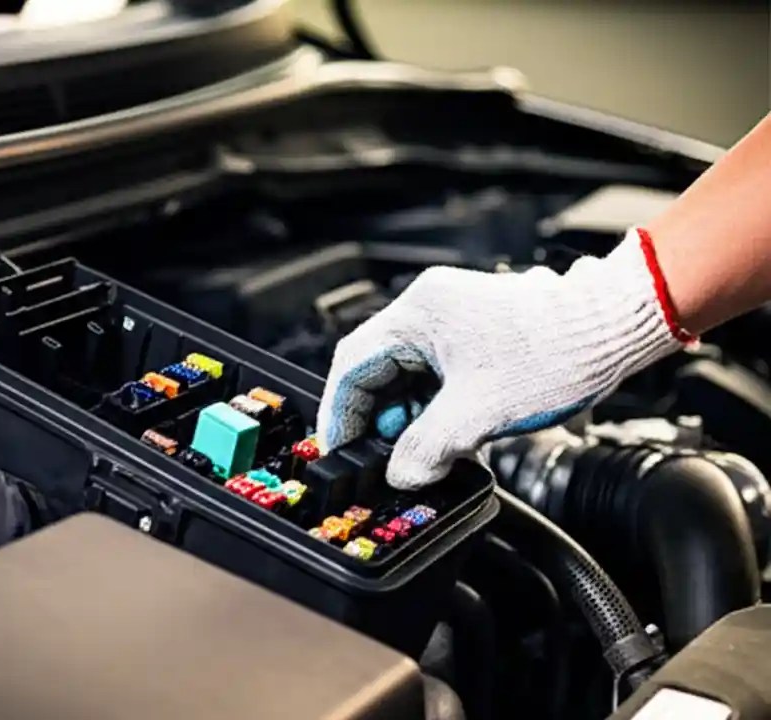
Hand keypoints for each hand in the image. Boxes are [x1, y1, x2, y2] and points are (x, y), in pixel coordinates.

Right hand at [315, 232, 684, 488]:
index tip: (340, 451)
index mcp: (418, 313)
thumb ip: (428, 448)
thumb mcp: (480, 413)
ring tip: (422, 452)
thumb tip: (401, 475)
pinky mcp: (476, 334)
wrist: (619, 325)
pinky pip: (434, 374)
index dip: (341, 414)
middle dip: (376, 419)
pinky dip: (433, 407)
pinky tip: (449, 435)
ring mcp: (453, 319)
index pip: (353, 365)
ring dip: (407, 416)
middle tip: (381, 459)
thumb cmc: (561, 349)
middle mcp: (429, 309)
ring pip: (406, 375)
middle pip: (376, 369)